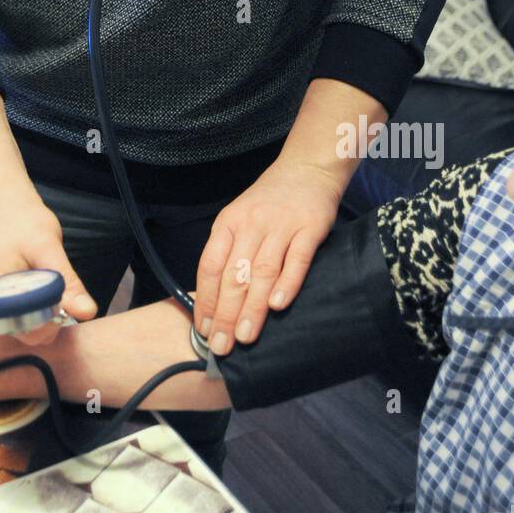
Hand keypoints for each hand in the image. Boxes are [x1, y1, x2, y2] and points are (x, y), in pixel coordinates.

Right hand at [0, 191, 97, 344]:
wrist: (9, 207)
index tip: (64, 304)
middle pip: (24, 335)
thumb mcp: (48, 249)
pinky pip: (29, 319)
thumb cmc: (22, 221)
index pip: (20, 329)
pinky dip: (45, 312)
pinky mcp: (9, 303)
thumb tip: (88, 312)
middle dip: (50, 322)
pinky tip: (53, 295)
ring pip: (29, 330)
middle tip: (65, 295)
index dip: (47, 323)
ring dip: (49, 318)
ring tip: (59, 292)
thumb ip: (68, 282)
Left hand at [194, 157, 340, 355]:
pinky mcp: (310, 228)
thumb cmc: (269, 201)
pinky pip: (297, 259)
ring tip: (245, 336)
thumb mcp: (239, 218)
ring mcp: (281, 225)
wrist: (307, 168)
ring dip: (252, 307)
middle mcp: (251, 224)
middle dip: (225, 314)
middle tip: (221, 345)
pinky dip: (287, 283)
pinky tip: (278, 306)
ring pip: (262, 271)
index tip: (203, 329)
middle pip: (234, 274)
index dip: (206, 300)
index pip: (210, 266)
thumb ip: (229, 252)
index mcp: (228, 223)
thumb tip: (215, 301)